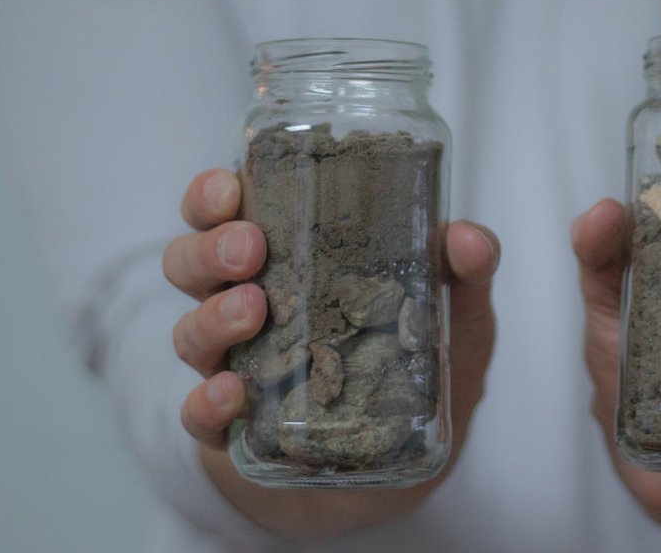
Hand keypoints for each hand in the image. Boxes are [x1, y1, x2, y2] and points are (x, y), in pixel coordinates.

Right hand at [162, 169, 498, 537]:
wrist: (398, 474)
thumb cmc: (415, 371)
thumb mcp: (453, 320)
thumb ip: (464, 276)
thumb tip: (470, 239)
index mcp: (285, 261)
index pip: (224, 213)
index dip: (211, 195)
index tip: (230, 186)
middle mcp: (246, 307)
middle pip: (191, 264)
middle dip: (211, 249)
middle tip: (252, 249)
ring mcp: (236, 370)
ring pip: (190, 333)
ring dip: (213, 317)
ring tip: (254, 310)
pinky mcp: (236, 433)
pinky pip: (199, 416)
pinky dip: (207, 402)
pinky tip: (230, 392)